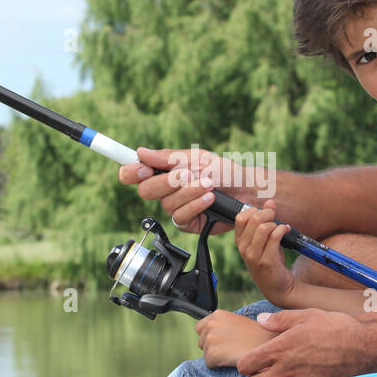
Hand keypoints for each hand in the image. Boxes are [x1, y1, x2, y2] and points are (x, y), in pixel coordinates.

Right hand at [117, 147, 255, 234]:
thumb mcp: (196, 158)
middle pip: (145, 191)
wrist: (245, 189)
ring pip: (167, 204)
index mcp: (164, 171)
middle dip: (167, 182)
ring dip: (190, 192)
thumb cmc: (223, 172)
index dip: (131, 172)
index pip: (134, 173)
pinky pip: (181, 217)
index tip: (142, 169)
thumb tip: (141, 153)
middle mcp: (165, 191)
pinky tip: (209, 199)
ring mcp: (175, 207)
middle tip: (187, 174)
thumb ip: (168, 158)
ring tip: (209, 185)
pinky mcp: (187, 222)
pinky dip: (196, 205)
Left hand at [196, 309, 275, 368]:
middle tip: (230, 348)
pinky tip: (233, 360)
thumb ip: (222, 325)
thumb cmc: (257, 335)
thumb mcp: (238, 322)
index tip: (222, 341)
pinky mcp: (212, 354)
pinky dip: (219, 366)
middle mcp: (211, 324)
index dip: (210, 336)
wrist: (268, 345)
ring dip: (216, 356)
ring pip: (205, 353)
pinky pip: (210, 364)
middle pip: (201, 342)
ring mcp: (210, 339)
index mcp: (217, 314)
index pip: (200, 327)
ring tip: (234, 353)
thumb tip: (212, 335)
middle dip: (212, 347)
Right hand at [233, 206, 296, 305]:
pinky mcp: (267, 261)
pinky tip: (286, 232)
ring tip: (281, 228)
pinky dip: (283, 230)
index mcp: (240, 241)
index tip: (265, 214)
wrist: (278, 287)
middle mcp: (244, 249)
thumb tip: (270, 202)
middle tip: (275, 218)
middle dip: (268, 214)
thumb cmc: (271, 261)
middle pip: (253, 219)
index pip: (240, 217)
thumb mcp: (265, 240)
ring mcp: (254, 256)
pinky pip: (275, 237)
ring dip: (276, 224)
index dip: (254, 210)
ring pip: (263, 228)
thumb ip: (266, 220)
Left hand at [237, 308, 376, 376]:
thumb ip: (280, 320)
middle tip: (262, 374)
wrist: (365, 350)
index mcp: (279, 350)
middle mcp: (284, 372)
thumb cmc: (337, 329)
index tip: (253, 360)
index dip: (246, 363)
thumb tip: (261, 320)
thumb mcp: (307, 316)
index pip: (244, 365)